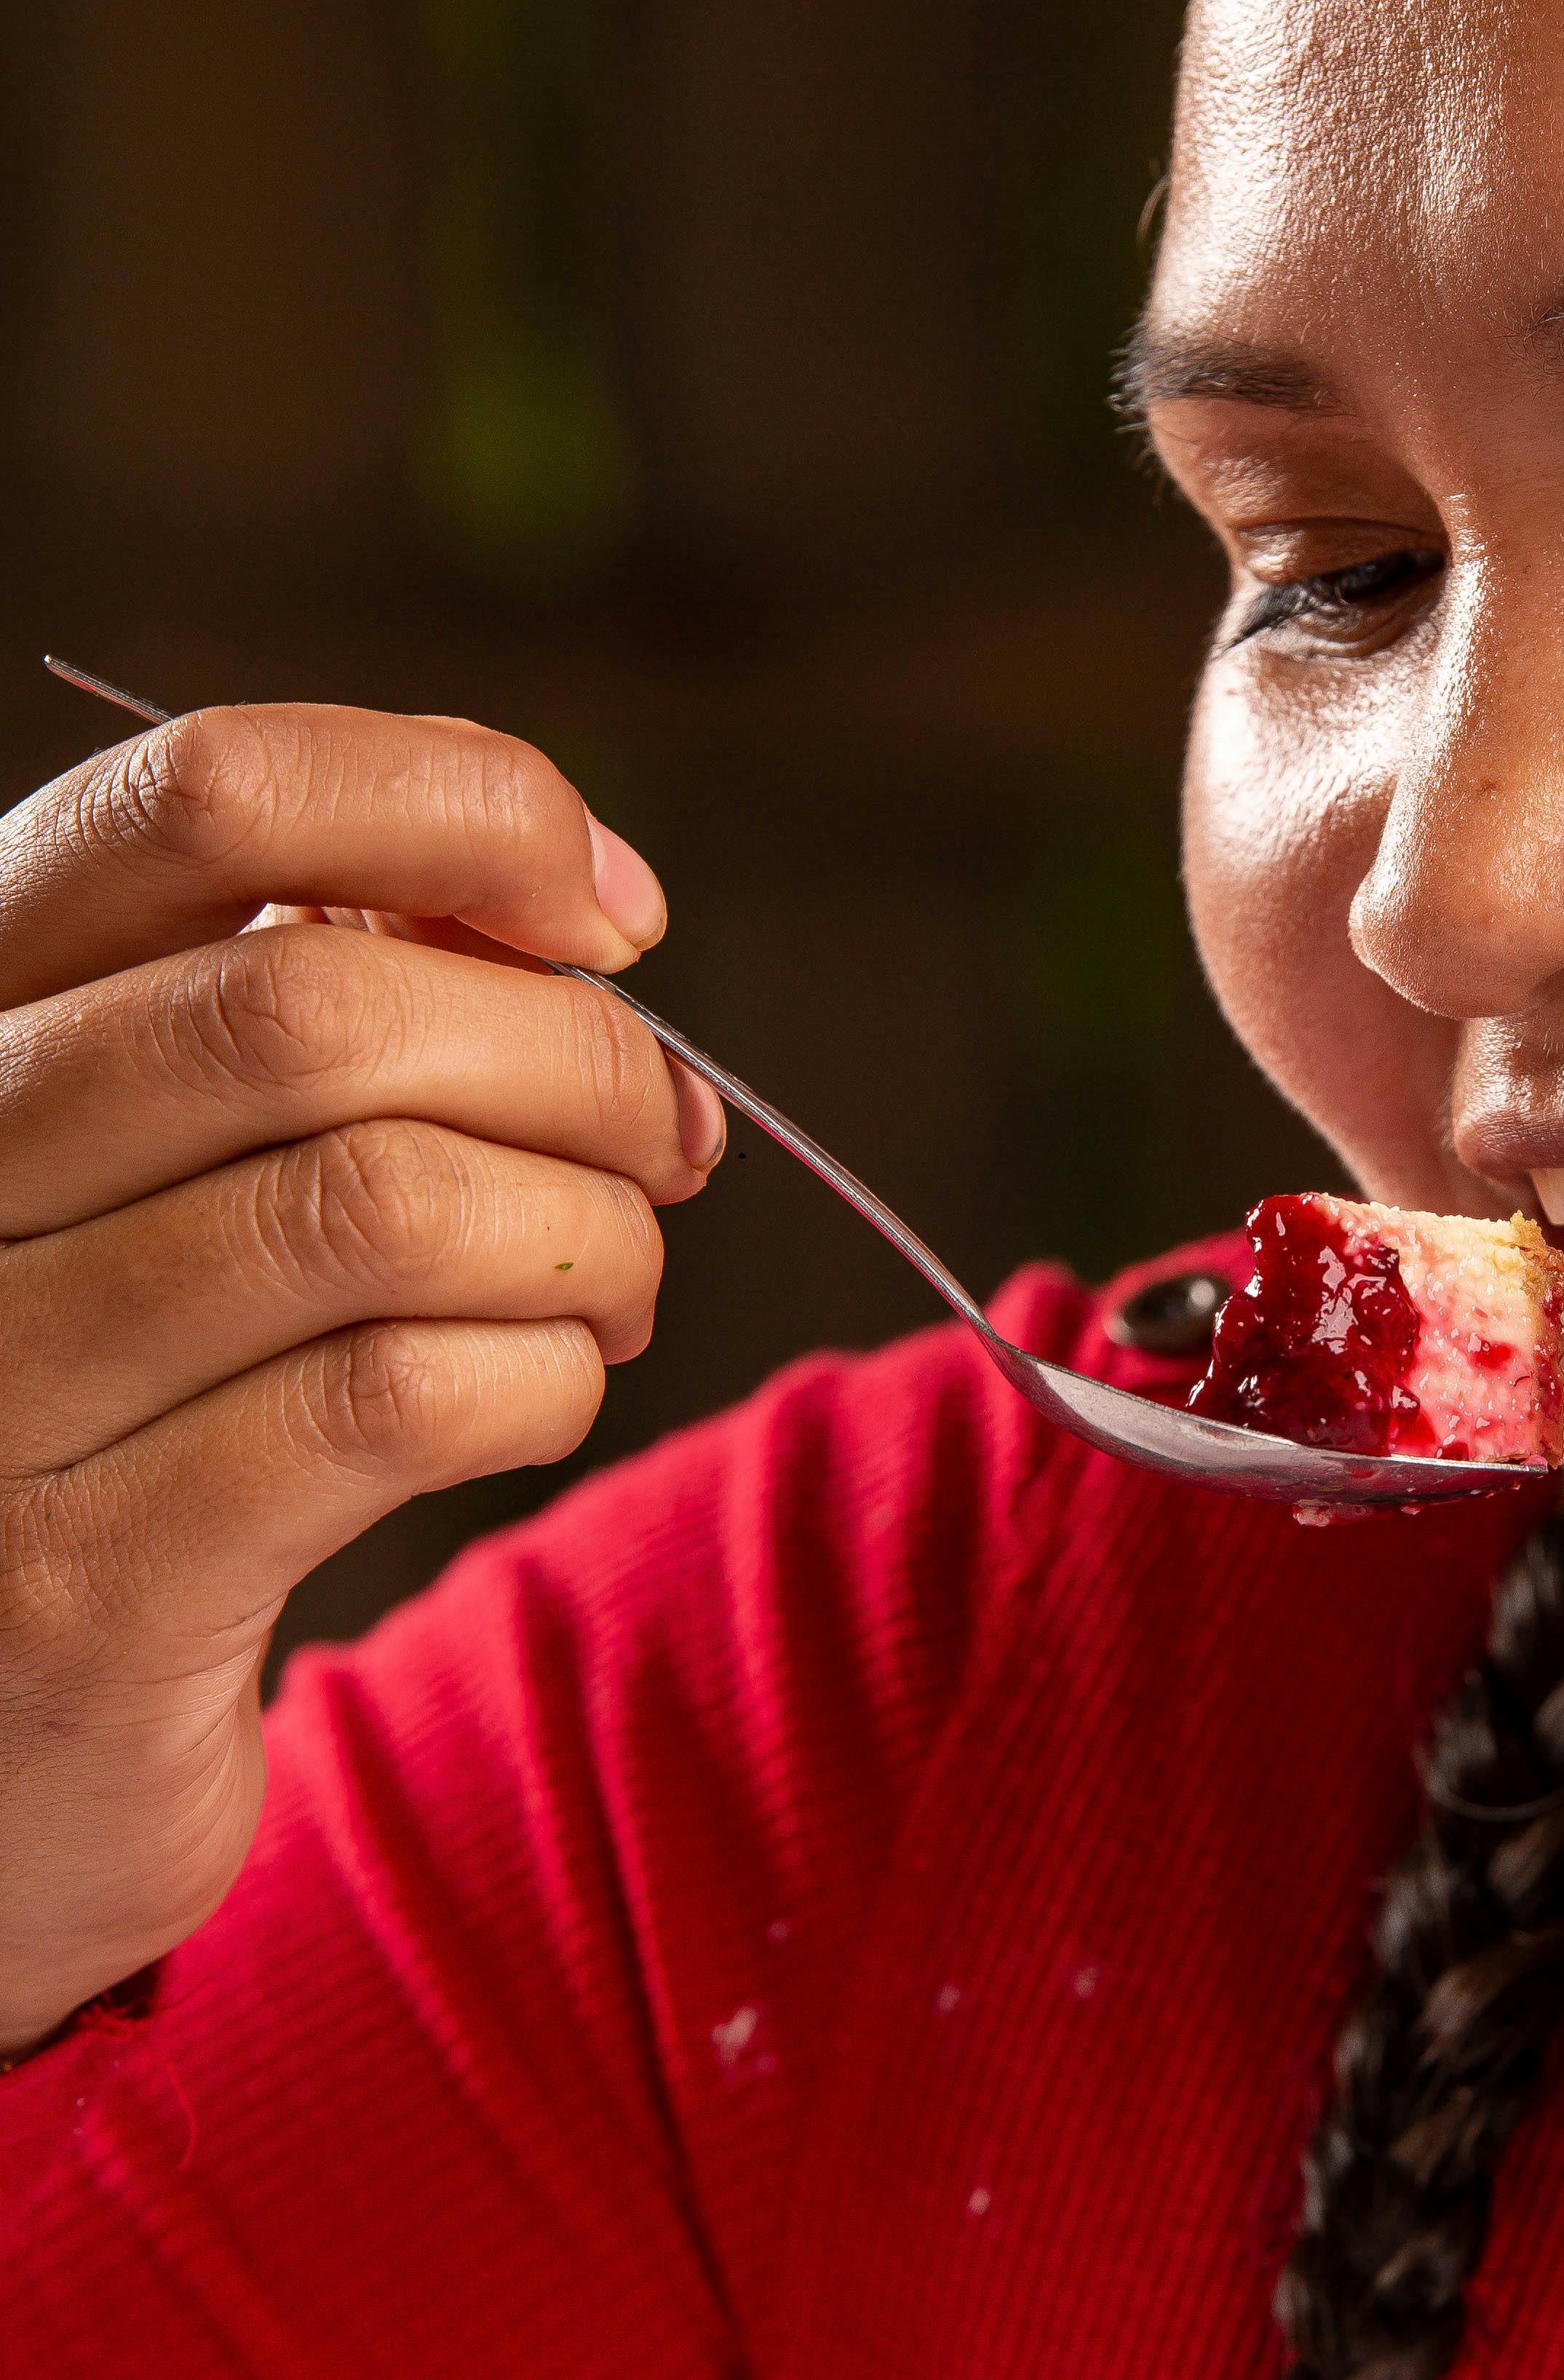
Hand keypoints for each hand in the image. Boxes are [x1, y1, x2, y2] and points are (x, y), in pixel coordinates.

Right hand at [0, 699, 723, 2050]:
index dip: (462, 810)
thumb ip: (335, 993)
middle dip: (575, 1060)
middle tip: (664, 1146)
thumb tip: (574, 904)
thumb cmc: (138, 1392)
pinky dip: (541, 1380)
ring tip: (608, 1285)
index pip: (203, 794)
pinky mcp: (84, 1586)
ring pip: (385, 1201)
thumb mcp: (186, 1152)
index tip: (612, 916)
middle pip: (322, 1002)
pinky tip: (541, 1390)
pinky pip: (399, 1403)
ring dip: (584, 1235)